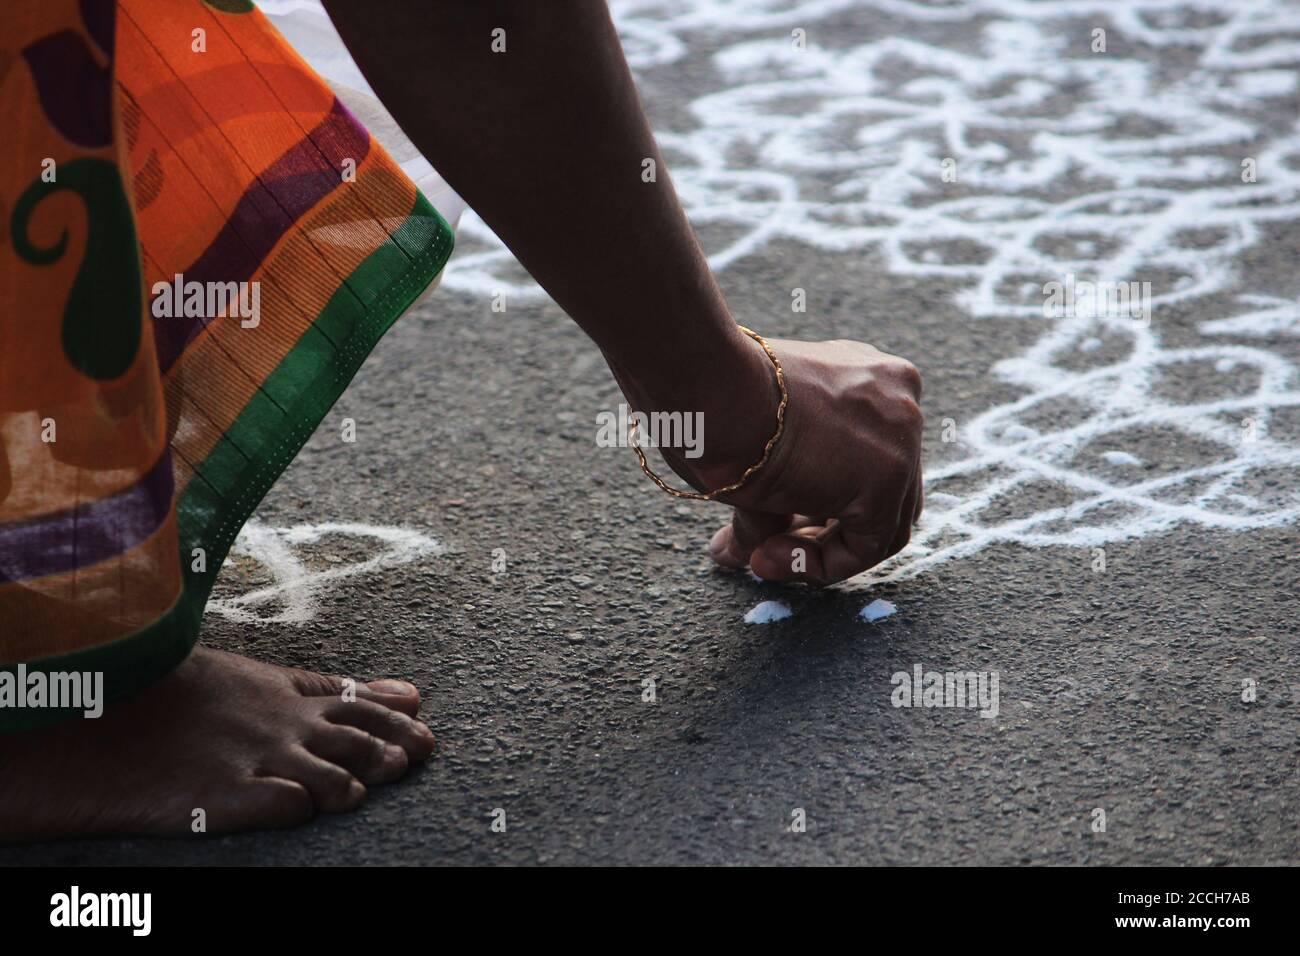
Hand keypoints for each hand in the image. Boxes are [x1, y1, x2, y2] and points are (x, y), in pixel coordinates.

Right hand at [666, 338, 923, 585]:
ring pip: (878, 522)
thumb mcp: (754, 451)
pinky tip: (768, 558)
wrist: (713, 389)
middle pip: (875, 490)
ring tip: (759, 558)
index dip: (812, 505)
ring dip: (816, 551)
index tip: (764, 522)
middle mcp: (895, 400)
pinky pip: (870, 544)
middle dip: (815, 529)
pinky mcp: (890, 475)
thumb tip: (733, 551)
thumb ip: (762, 506)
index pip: (860, 460)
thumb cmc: (718, 405)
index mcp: (865, 378)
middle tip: (763, 549)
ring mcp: (902, 434)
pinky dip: (823, 563)